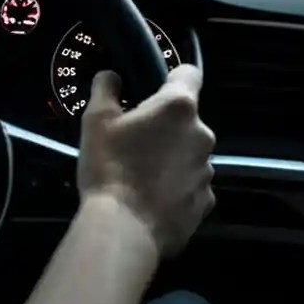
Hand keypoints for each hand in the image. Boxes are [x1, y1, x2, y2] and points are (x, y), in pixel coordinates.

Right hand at [78, 65, 215, 256]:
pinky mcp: (206, 202)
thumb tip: (112, 77)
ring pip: (190, 154)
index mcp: (179, 107)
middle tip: (136, 143)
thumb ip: (106, 89)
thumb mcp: (96, 121)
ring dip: (172, 158)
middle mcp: (202, 134)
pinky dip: (177, 188)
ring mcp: (208, 171)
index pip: (189, 73)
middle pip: (187, 120)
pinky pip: (191, 186)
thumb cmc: (109, 167)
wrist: (123, 230)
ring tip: (142, 176)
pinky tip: (153, 200)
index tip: (152, 92)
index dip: (171, 78)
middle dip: (166, 127)